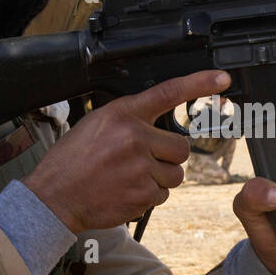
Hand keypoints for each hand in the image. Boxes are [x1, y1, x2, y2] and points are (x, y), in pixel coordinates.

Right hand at [26, 70, 229, 232]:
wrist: (54, 197)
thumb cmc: (72, 161)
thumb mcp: (96, 125)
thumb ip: (129, 121)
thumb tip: (158, 127)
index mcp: (122, 114)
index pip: (167, 92)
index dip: (198, 83)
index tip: (221, 78)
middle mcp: (135, 138)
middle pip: (181, 148)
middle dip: (167, 157)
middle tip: (142, 162)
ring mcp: (141, 168)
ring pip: (176, 174)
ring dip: (159, 178)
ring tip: (129, 178)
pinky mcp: (143, 194)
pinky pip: (163, 195)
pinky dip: (148, 196)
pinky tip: (125, 192)